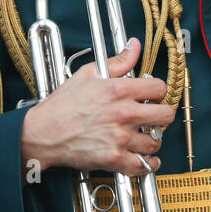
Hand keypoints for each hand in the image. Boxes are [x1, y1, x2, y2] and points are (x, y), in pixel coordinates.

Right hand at [20, 37, 175, 176]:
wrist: (44, 132)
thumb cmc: (63, 104)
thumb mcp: (88, 73)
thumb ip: (118, 61)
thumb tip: (134, 46)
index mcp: (119, 90)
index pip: (159, 88)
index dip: (158, 90)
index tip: (153, 95)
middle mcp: (123, 114)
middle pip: (166, 115)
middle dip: (162, 114)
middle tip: (154, 115)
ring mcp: (120, 138)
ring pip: (156, 141)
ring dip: (153, 139)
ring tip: (145, 135)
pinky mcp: (113, 159)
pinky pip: (143, 165)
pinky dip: (148, 163)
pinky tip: (146, 156)